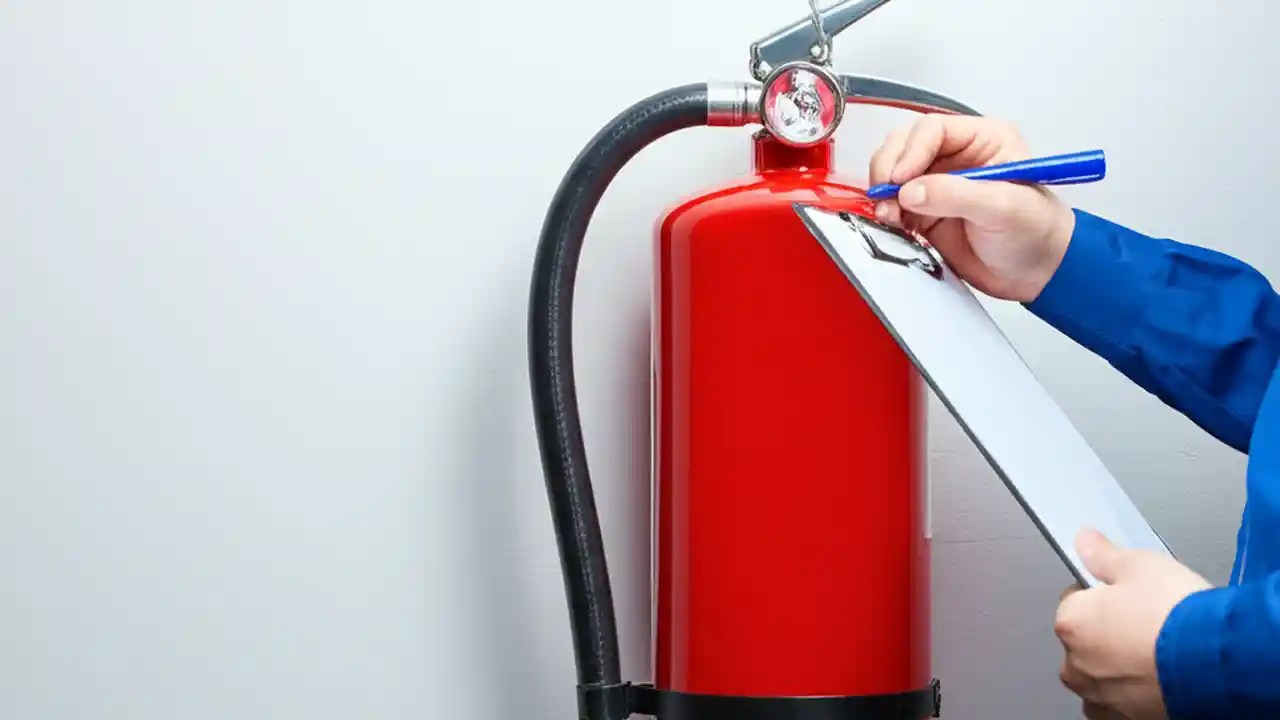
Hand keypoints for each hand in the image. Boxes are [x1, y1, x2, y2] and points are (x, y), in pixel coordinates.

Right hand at [867, 115, 1076, 302]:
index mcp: (982, 140)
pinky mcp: (924, 212)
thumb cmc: (1036, 232)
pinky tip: (891, 223)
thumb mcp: (1002, 208)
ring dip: (884, 192)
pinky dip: (885, 212)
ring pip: (893, 174)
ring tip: (889, 213)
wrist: (1036, 273)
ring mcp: (937, 185)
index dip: (911, 150)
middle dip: (890, 169)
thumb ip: (955, 195)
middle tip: (885, 194)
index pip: (933, 130)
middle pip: (905, 146)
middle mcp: (956, 157)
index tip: (900, 178)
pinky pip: (894, 205)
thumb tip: (909, 191)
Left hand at [1054, 529, 1212, 719]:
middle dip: (1109, 631)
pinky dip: (1129, 693)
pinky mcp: (1126, 717)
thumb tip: (1085, 542)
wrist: (1216, 662)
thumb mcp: (1140, 565)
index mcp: (1071, 623)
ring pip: (1098, 676)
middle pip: (1085, 640)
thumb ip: (1105, 555)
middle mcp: (1077, 664)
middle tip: (1147, 622)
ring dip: (1117, 666)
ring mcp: (1101, 695)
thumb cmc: (1177, 616)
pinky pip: (1116, 705)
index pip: (1074, 600)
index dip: (1103, 593)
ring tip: (1154, 653)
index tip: (1127, 594)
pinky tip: (1153, 680)